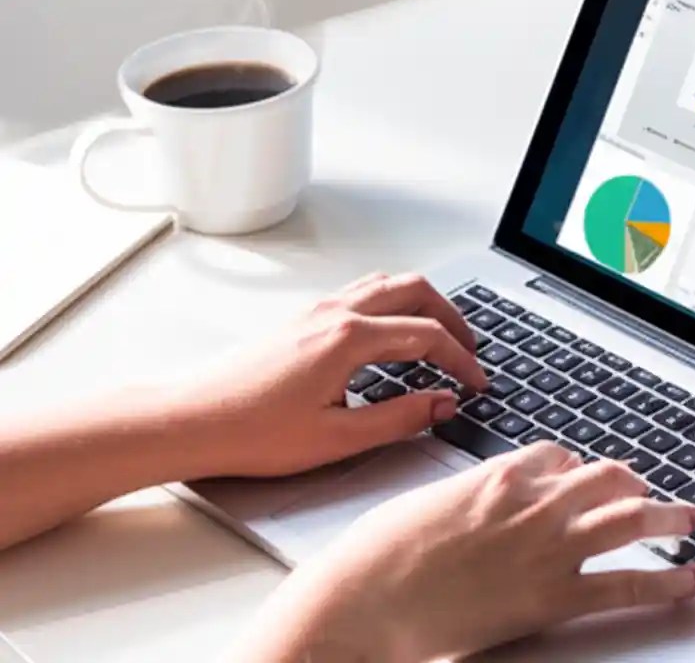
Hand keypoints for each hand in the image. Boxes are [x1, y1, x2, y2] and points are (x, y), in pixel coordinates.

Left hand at [182, 272, 487, 478]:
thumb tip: (442, 404)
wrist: (189, 420)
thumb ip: (400, 419)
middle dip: (452, 318)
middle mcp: (335, 314)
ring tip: (439, 338)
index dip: (462, 359)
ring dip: (422, 305)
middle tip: (470, 351)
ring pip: (387, 284)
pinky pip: (362, 295)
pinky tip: (391, 339)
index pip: (428, 335)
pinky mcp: (302, 320)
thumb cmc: (250, 431)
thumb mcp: (338, 438)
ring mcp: (316, 312)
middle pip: (414, 290)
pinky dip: (393, 306)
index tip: (476, 383)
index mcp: (349, 339)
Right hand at [238, 444, 694, 661]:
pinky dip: (672, 582)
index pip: (559, 457)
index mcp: (500, 475)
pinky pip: (630, 584)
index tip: (584, 480)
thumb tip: (481, 505)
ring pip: (632, 519)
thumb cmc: (378, 555)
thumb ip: (469, 498)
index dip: (577, 469)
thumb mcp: (425, 504)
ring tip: (693, 520)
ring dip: (671, 518)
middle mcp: (535, 503)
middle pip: (608, 478)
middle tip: (651, 492)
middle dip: (635, 483)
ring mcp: (550, 548)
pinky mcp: (554, 596)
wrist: (364, 599)